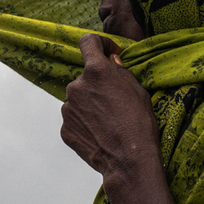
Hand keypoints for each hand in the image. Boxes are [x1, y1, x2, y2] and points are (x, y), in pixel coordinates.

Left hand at [61, 34, 160, 183]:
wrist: (128, 161)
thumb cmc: (139, 123)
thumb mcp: (137, 89)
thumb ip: (119, 71)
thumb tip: (110, 61)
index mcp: (96, 71)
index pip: (88, 42)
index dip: (100, 44)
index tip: (108, 53)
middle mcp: (76, 86)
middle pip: (85, 77)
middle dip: (98, 84)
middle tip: (115, 101)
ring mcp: (67, 108)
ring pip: (79, 99)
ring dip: (90, 105)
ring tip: (108, 122)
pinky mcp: (65, 128)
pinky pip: (75, 119)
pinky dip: (85, 123)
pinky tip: (100, 134)